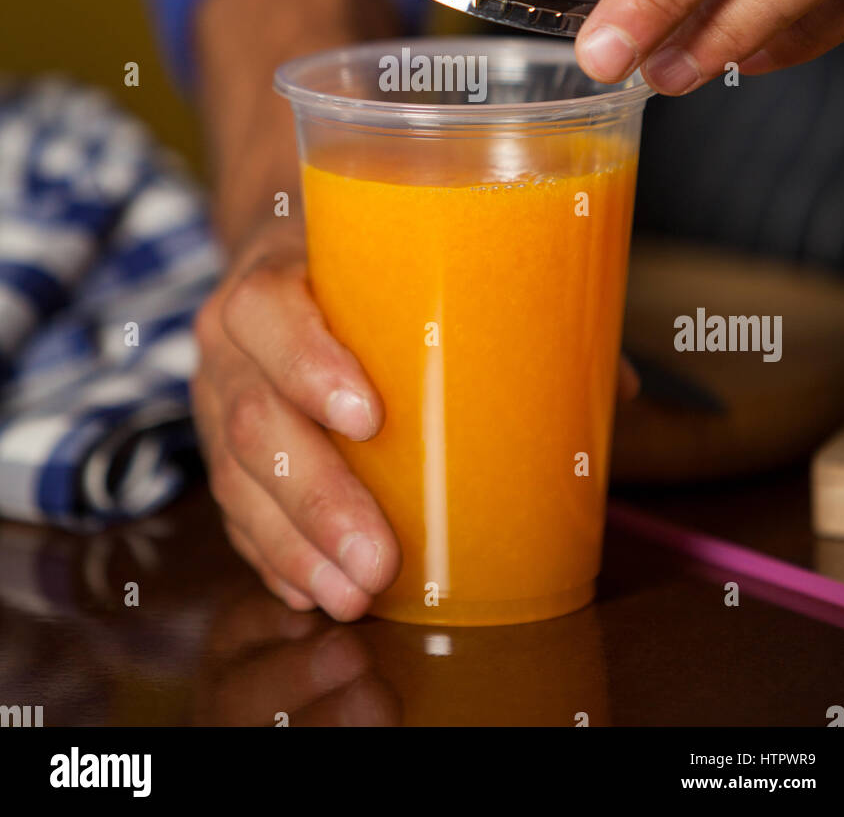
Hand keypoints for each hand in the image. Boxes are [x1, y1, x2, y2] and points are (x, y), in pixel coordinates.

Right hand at [190, 0, 641, 622]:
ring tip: (356, 593)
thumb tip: (615, 384)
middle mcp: (234, 345)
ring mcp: (218, 405)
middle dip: (317, 499)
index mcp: (276, 277)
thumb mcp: (405, 261)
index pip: (271, 310)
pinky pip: (237, 516)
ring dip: (299, 547)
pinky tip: (316, 588)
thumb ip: (503, 309)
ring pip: (240, 482)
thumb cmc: (359, 269)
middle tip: (378, 558)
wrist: (280, 267)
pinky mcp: (225, 456)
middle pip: (253, 420)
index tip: (369, 416)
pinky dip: (278, 558)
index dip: (309, 363)